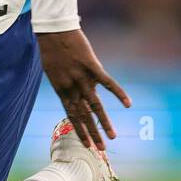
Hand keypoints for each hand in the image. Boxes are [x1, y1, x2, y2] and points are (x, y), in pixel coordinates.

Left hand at [36, 29, 130, 151]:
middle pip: (83, 115)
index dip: (80, 131)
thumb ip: (66, 84)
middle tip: (100, 150)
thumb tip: (79, 92)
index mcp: (61, 90)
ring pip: (95, 105)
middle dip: (92, 134)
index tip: (86, 146)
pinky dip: (118, 93)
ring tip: (112, 137)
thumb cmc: (52, 49)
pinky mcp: (92, 66)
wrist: (52, 30)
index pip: (72, 116)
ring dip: (104, 122)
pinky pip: (107, 82)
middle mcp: (72, 87)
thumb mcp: (53, 70)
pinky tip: (128, 104)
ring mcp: (82, 77)